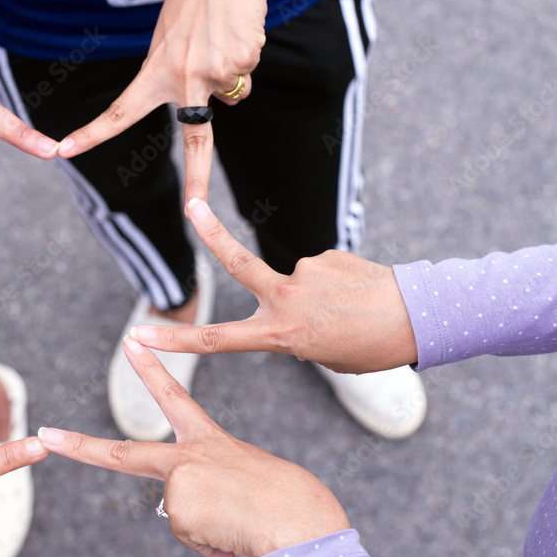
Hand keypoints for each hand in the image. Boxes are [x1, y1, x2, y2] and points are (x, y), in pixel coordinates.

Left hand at [38, 338, 348, 556]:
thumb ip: (207, 493)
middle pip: (123, 455)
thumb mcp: (241, 483)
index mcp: (210, 442)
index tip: (131, 342)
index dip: (150, 370)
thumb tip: (188, 520)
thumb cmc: (287, 501)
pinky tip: (233, 534)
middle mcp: (189, 456)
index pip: (173, 397)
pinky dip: (212, 544)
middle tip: (46, 434)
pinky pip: (190, 535)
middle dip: (80, 445)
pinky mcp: (179, 508)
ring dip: (209, 529)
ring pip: (179, 516)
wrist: (304, 522)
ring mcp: (180, 482)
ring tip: (239, 520)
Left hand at [58, 0, 295, 204]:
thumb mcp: (173, 38)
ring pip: (233, 92)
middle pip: (195, 143)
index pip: (120, 110)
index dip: (93, 133)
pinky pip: (248, 71)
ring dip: (232, 67)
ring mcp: (212, 73)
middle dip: (197, 183)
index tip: (64, 151)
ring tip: (221, 29)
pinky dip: (247, 52)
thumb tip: (222, 103)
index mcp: (155, 71)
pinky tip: (237, 26)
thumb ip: (182, 75)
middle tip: (194, 213)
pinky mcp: (240, 62)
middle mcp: (182, 78)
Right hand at [129, 199, 418, 373]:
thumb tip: (285, 298)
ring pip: (297, 279)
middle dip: (211, 232)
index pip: (217, 341)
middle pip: (237, 262)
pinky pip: (320, 268)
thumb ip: (291, 330)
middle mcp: (287, 299)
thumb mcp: (319, 354)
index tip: (140, 336)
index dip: (175, 341)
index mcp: (281, 335)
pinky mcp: (327, 254)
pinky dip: (334, 280)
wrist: (416, 318)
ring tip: (352, 307)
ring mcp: (306, 272)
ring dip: (319, 292)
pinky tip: (358, 292)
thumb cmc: (367, 347)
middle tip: (192, 202)